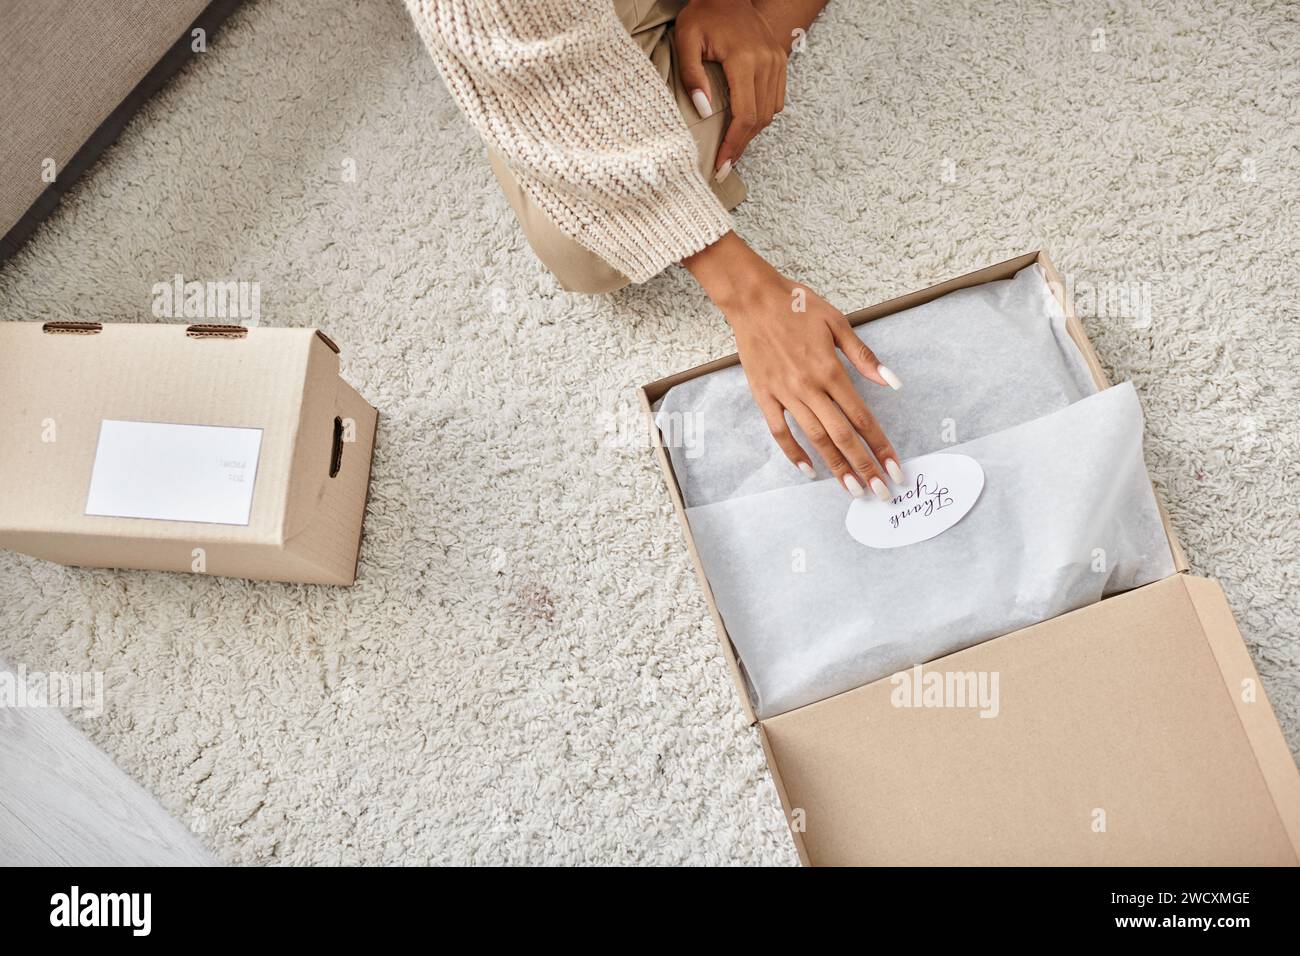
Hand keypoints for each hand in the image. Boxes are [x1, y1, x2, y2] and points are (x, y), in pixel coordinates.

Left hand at [675, 0, 787, 178]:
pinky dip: (762, 116)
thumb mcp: (686, 40)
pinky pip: (777, 99)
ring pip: (771, 112)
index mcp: (745, 59)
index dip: (733, 145)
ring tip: (732, 149)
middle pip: (759, 119)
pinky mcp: (780, 60)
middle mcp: (767, 62)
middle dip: (741, 146)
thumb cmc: (703, 14)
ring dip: (752, 134)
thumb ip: (692, 76)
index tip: (721, 165)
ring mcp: (777, 61)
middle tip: (724, 166)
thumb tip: (703, 110)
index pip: (744, 115)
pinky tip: (745, 126)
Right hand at [683, 232, 904, 498]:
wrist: (752, 299)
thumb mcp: (837, 323)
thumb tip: (892, 382)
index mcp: (830, 371)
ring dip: (835, 466)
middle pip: (842, 436)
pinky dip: (793, 453)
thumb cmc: (797, 306)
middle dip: (864, 466)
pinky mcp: (764, 396)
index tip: (895, 467)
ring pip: (814, 439)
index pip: (863, 418)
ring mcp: (784, 394)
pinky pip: (779, 431)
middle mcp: (809, 388)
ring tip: (852, 489)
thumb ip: (864, 357)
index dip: (881, 446)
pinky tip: (808, 470)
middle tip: (880, 492)